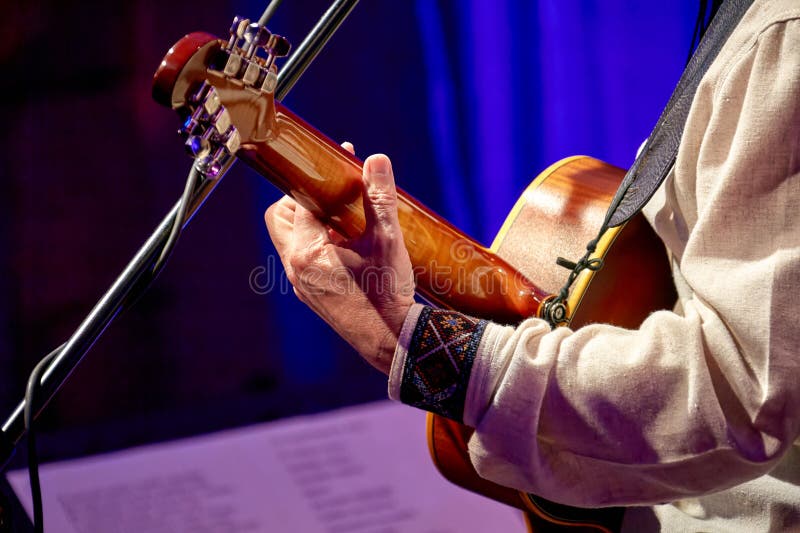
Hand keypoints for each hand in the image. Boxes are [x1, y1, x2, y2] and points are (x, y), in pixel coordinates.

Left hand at [264, 150, 414, 373]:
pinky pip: (304, 262)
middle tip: (332, 191)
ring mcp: (302, 285)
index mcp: (306, 250)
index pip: (297, 200)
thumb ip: (379, 197)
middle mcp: (295, 268)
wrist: (391, 340)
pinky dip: (317, 246)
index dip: (318, 178)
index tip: (338, 163)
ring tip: (343, 216)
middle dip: (301, 199)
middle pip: (280, 219)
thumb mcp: (387, 239)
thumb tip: (377, 160)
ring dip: (310, 223)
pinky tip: (348, 245)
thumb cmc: (387, 291)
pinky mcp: (313, 297)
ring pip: (291, 242)